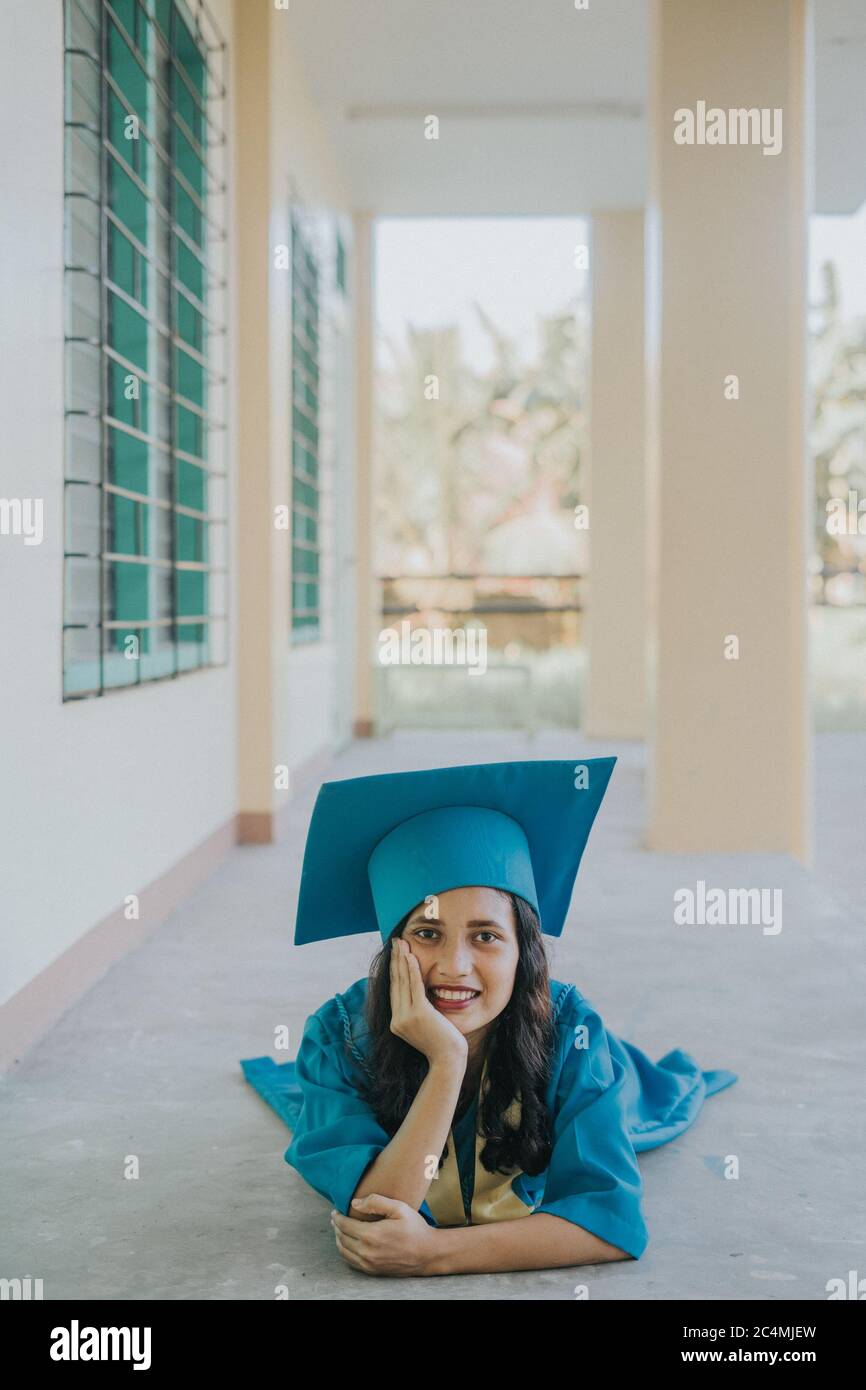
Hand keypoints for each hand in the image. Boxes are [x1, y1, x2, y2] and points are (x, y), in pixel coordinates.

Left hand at [331, 1194, 440, 1275]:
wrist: (428, 1253)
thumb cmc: (414, 1228)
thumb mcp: (399, 1208)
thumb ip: (375, 1201)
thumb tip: (355, 1203)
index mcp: (371, 1235)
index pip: (344, 1225)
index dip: (337, 1217)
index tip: (335, 1211)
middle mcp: (367, 1252)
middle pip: (341, 1238)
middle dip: (336, 1227)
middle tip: (336, 1218)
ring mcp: (369, 1264)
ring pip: (344, 1251)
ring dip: (338, 1239)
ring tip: (340, 1229)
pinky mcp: (372, 1271)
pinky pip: (351, 1262)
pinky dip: (345, 1252)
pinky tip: (348, 1244)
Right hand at [389, 936, 468, 1065]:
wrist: (448, 1060)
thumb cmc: (442, 1043)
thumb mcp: (425, 1026)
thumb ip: (418, 1010)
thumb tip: (419, 994)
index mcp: (397, 1022)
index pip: (394, 990)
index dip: (395, 970)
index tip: (396, 953)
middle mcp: (398, 1020)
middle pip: (395, 983)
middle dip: (396, 960)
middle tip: (396, 941)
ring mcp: (406, 1017)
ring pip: (403, 982)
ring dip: (402, 960)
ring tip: (401, 943)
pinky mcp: (419, 1014)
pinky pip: (414, 986)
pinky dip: (412, 970)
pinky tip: (411, 957)